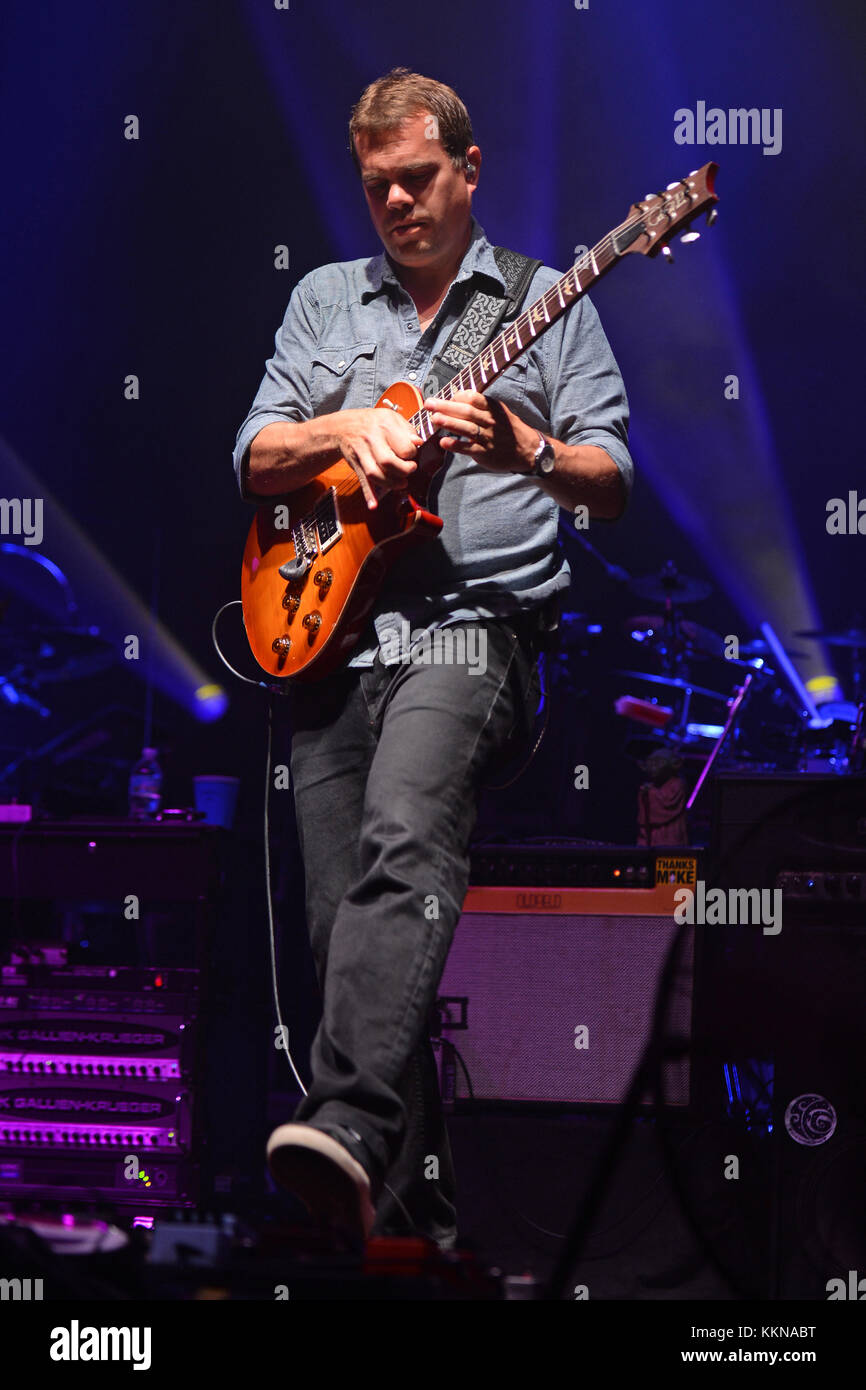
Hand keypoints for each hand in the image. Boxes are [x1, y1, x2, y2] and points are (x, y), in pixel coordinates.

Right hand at [337, 408, 422, 508]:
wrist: (343, 426)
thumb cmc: (372, 422)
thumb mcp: (391, 417)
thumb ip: (407, 429)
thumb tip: (418, 442)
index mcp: (384, 425)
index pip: (404, 447)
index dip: (412, 454)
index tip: (412, 455)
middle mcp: (371, 438)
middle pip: (388, 461)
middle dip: (404, 471)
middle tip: (410, 470)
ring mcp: (361, 452)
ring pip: (375, 474)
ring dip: (391, 483)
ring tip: (401, 483)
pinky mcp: (355, 464)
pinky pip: (361, 480)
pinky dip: (368, 494)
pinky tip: (374, 505)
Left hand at [423, 390, 537, 474]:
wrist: (526, 449)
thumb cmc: (507, 429)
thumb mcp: (498, 411)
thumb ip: (480, 405)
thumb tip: (456, 397)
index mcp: (492, 408)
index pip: (474, 398)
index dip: (458, 396)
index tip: (446, 397)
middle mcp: (490, 421)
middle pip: (467, 411)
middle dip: (446, 407)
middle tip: (430, 404)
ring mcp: (488, 438)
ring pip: (467, 428)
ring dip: (450, 423)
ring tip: (434, 419)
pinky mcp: (485, 453)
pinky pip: (469, 448)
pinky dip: (456, 445)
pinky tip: (443, 442)